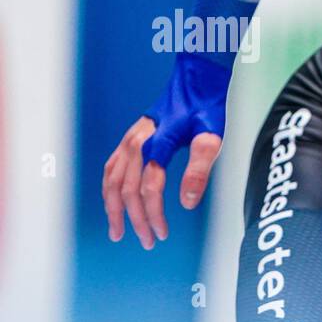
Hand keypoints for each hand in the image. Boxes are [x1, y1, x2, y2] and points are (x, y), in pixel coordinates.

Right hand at [102, 116, 221, 248]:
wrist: (195, 80)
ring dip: (114, 209)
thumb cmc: (205, 108)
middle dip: (135, 220)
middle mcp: (136, 144)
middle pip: (128, 190)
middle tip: (147, 241)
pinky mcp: (129, 139)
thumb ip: (199, 170)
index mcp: (156, 145)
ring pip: (112, 181)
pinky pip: (111, 168)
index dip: (154, 215)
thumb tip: (187, 203)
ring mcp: (129, 141)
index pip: (149, 189)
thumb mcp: (211, 138)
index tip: (162, 233)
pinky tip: (112, 202)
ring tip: (118, 231)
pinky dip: (109, 189)